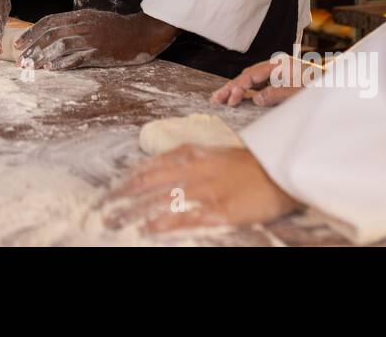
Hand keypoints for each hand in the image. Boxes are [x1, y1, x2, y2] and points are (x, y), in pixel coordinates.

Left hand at [17, 8, 178, 70]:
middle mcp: (83, 26)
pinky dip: (62, 64)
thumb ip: (75, 24)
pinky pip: (77, 58)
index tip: (18, 43)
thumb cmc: (117, 28)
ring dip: (42, 57)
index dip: (31, 32)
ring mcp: (91, 39)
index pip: (49, 22)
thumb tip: (52, 33)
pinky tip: (51, 69)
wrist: (141, 33)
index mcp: (79, 16)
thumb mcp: (93, 19)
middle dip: (32, 48)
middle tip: (19, 60)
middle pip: (51, 35)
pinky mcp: (100, 53)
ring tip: (30, 67)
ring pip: (60, 47)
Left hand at [107, 145, 298, 233]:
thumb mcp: (213, 155)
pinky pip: (183, 218)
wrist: (283, 167)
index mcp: (190, 154)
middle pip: (146, 184)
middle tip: (102, 209)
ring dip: (133, 213)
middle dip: (121, 197)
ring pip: (158, 201)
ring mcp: (204, 190)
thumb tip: (161, 172)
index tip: (110, 191)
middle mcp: (192, 169)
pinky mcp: (218, 210)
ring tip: (114, 223)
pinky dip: (161, 224)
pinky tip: (146, 230)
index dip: (126, 181)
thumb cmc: (250, 164)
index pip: (148, 168)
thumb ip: (188, 162)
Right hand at [210, 55, 316, 107]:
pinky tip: (238, 97)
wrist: (337, 81)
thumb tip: (255, 98)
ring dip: (236, 89)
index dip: (239, 87)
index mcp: (278, 65)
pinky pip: (257, 84)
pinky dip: (246, 91)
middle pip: (247, 75)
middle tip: (215, 99)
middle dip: (230, 87)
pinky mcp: (279, 80)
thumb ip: (277, 93)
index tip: (231, 99)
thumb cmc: (320, 84)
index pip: (251, 75)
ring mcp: (277, 73)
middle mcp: (275, 67)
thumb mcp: (300, 90)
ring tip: (220, 98)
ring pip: (250, 80)